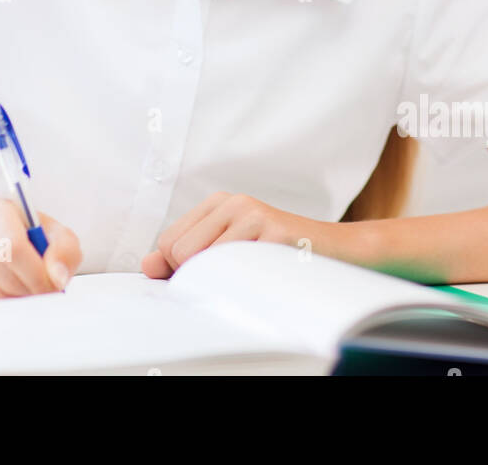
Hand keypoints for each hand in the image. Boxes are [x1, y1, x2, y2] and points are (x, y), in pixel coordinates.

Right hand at [0, 200, 81, 301]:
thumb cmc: (24, 236)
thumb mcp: (50, 232)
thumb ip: (65, 249)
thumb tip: (57, 278)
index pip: (14, 247)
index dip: (38, 273)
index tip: (54, 284)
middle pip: (6, 277)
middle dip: (32, 290)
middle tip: (44, 291)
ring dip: (18, 301)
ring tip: (27, 290)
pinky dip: (1, 306)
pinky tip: (7, 292)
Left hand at [140, 192, 326, 278]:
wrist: (340, 251)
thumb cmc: (281, 255)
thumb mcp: (231, 251)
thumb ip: (187, 257)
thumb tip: (147, 265)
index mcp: (218, 205)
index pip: (168, 243)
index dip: (180, 270)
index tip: (210, 275)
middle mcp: (233, 204)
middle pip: (178, 252)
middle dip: (198, 275)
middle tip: (235, 277)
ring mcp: (254, 215)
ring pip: (201, 260)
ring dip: (222, 280)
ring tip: (250, 276)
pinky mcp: (274, 232)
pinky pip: (234, 268)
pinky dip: (242, 283)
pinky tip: (264, 276)